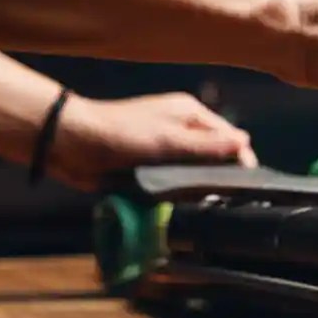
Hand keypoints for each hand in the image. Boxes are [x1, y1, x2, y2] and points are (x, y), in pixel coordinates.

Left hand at [49, 92, 255, 190]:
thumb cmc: (120, 134)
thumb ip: (209, 145)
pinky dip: (180, 191)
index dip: (240, 158)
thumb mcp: (170, 139)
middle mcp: (182, 129)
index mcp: (190, 114)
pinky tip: (184, 203)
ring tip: (205, 203)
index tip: (246, 184)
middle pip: (215, 155)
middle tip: (224, 198)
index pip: (229, 136)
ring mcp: (167, 149)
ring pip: (196, 171)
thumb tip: (246, 142)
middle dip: (221, 174)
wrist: (71, 145)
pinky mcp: (152, 167)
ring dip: (199, 186)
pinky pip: (175, 181)